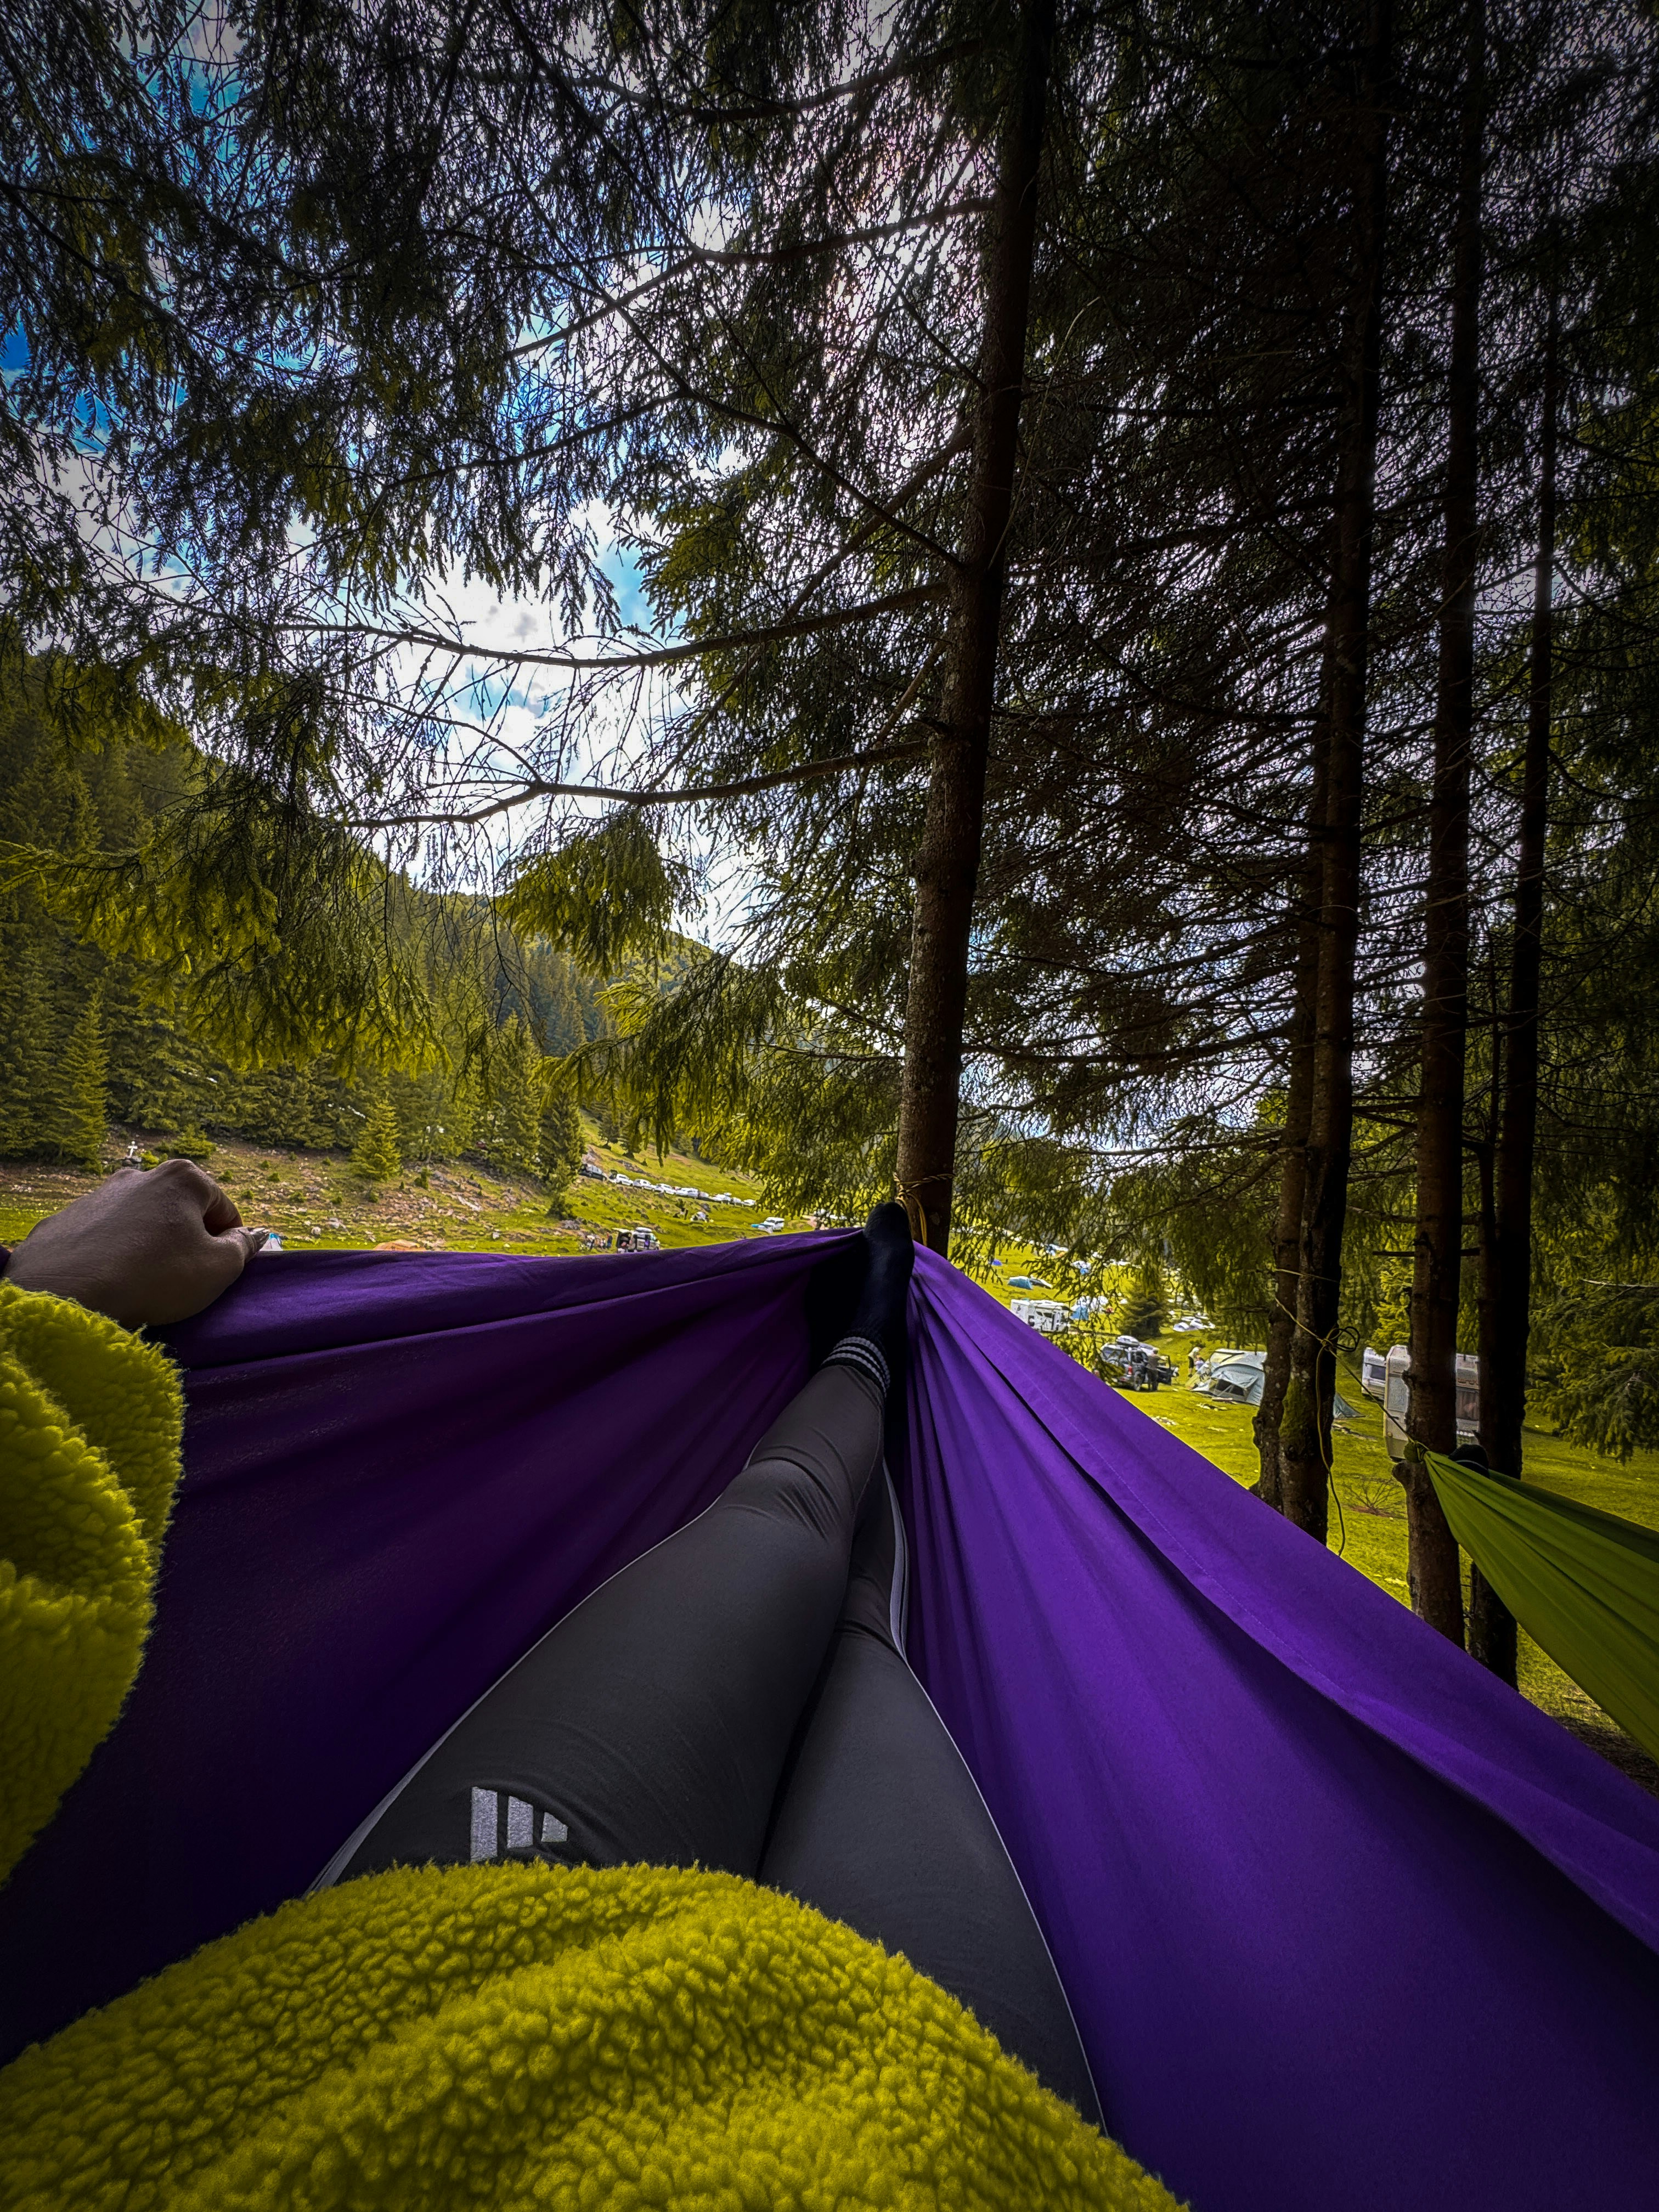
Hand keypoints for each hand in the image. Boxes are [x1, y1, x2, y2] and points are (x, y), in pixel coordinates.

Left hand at [2, 1160, 266, 1328]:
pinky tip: (111, 1282)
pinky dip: (113, 1255)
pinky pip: (104, 1237)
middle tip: (182, 1280)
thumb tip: (254, 1236)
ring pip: (141, 1224)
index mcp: (183, 1177)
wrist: (67, 1292)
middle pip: (180, 1212)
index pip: (223, 1210)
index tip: (217, 1272)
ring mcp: (99, 1194)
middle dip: (185, 1242)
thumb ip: (244, 1248)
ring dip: (148, 1248)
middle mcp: (140, 1175)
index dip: (228, 1244)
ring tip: (143, 1284)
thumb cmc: (155, 1277)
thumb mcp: (219, 1269)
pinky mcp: (67, 1219)